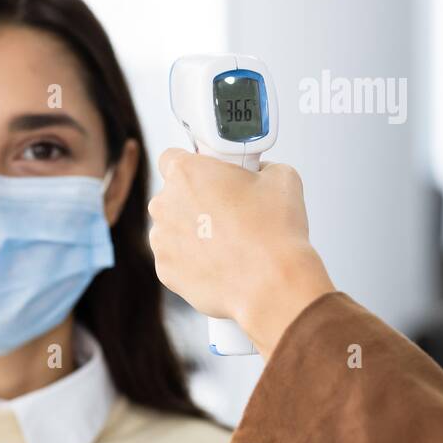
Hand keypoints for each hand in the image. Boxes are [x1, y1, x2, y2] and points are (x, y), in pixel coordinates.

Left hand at [147, 149, 334, 358]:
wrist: (271, 284)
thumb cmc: (274, 233)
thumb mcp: (282, 177)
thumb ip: (260, 167)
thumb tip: (258, 173)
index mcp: (186, 173)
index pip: (172, 157)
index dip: (193, 165)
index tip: (208, 175)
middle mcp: (164, 204)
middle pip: (173, 195)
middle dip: (196, 201)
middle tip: (229, 212)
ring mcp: (161, 239)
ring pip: (173, 229)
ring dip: (193, 232)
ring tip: (229, 242)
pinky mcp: (165, 270)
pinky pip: (176, 259)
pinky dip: (193, 261)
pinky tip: (221, 263)